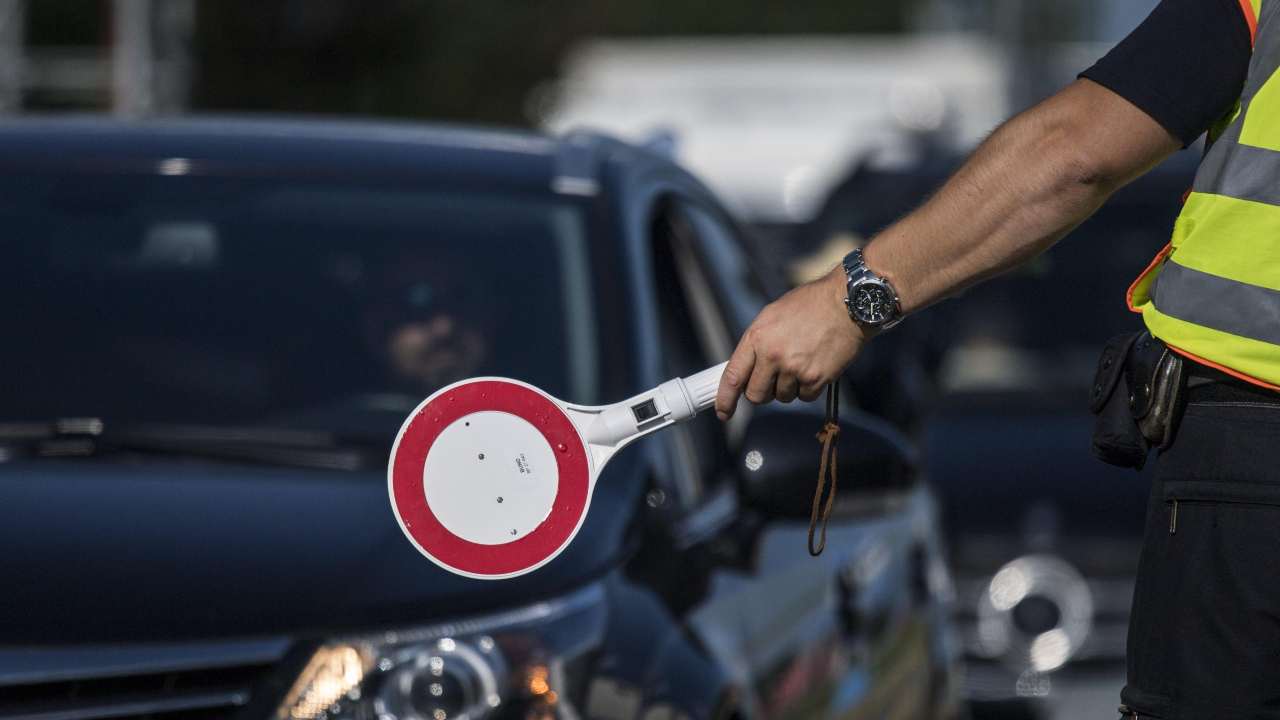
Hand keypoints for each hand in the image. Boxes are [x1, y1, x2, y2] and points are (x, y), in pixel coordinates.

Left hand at [715, 267, 867, 419]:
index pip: (733, 376)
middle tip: (773, 380)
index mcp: (757, 337)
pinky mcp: (816, 378)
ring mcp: (795, 368)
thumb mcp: (772, 315)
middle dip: (762, 393)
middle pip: (756, 395)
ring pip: (782, 397)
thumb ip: (757, 343)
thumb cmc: (810, 305)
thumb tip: (747, 369)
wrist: (847, 302)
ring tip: (800, 363)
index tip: (723, 412)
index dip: (725, 399)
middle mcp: (773, 355)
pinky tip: (815, 367)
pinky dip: (808, 388)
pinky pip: (804, 397)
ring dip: (788, 388)